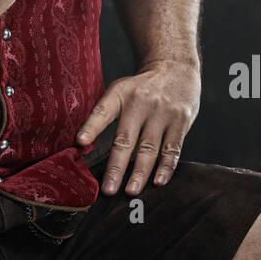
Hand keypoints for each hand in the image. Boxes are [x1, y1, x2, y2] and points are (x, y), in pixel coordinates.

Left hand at [76, 60, 200, 195]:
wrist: (175, 67)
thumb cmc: (142, 88)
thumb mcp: (122, 90)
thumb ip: (106, 114)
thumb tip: (82, 146)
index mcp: (120, 94)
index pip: (102, 111)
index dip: (91, 126)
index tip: (79, 142)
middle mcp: (140, 102)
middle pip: (125, 139)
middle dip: (116, 167)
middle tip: (107, 190)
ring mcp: (162, 112)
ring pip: (149, 148)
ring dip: (140, 173)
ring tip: (130, 192)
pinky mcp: (181, 121)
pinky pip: (172, 149)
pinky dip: (165, 168)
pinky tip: (158, 182)